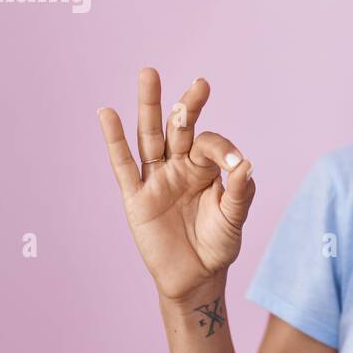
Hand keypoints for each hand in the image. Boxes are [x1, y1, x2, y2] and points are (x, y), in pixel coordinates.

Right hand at [97, 67, 255, 302]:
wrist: (195, 278)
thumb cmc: (217, 245)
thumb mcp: (233, 220)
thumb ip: (240, 193)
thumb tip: (246, 164)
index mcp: (204, 168)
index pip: (209, 145)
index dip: (222, 150)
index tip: (236, 167)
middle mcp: (179, 166)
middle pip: (179, 127)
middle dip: (187, 106)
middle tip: (200, 84)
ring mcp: (156, 178)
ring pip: (149, 136)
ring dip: (149, 107)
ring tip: (149, 74)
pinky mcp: (135, 197)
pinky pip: (123, 165)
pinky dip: (114, 140)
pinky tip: (106, 113)